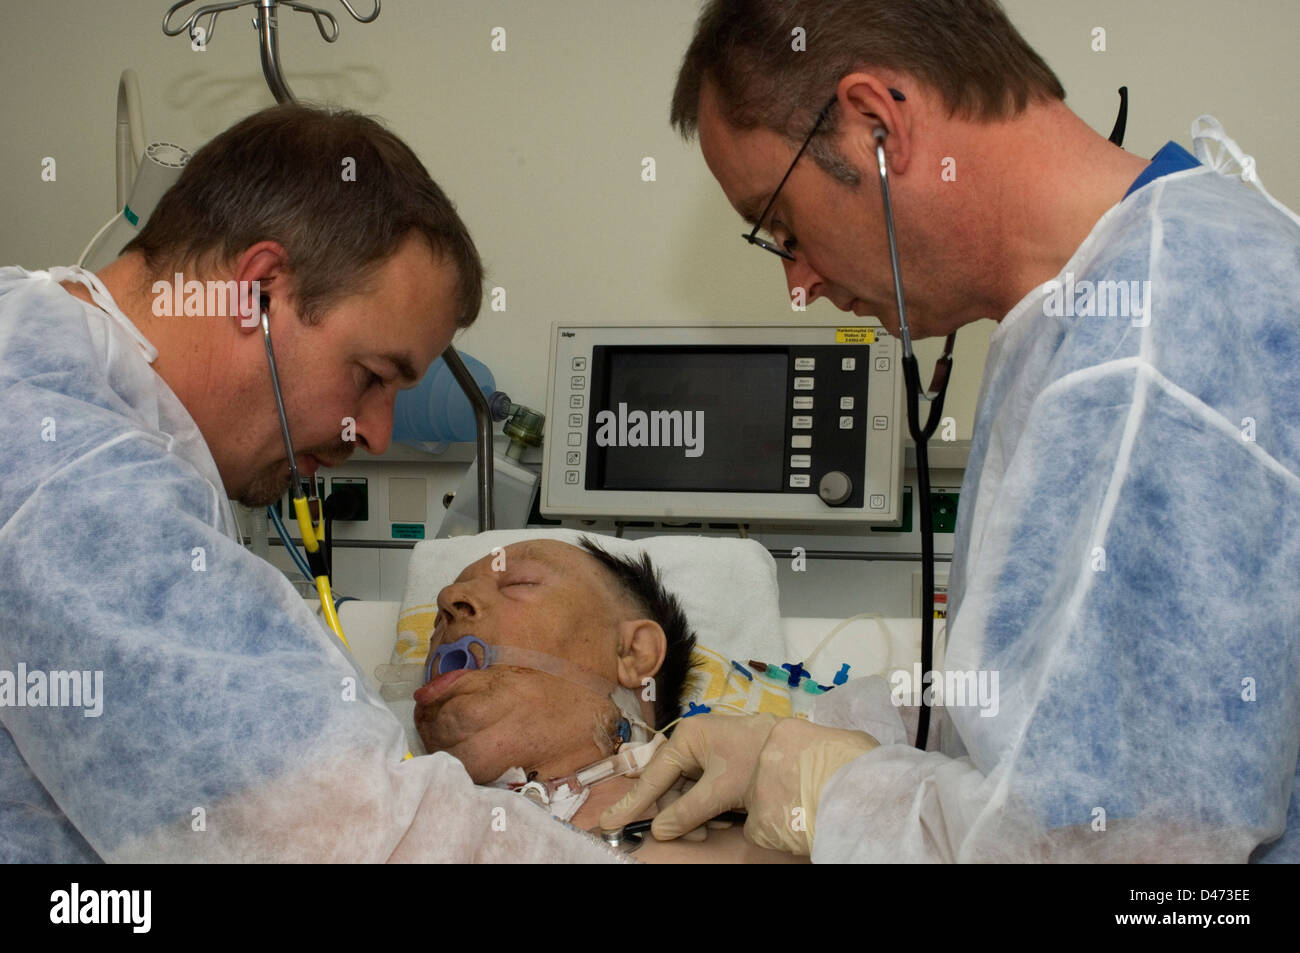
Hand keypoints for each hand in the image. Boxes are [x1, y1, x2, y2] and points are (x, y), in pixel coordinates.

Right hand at [599, 714, 877, 855]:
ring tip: (708, 830)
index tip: (609, 823)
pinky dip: (706, 809)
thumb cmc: (756, 762)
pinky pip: (703, 790)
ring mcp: (709, 752)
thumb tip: (659, 829)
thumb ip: (687, 811)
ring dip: (692, 815)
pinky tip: (719, 820)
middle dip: (674, 814)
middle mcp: (694, 741)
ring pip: (686, 791)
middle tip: (684, 837)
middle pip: (668, 786)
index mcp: (688, 738)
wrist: (804, 754)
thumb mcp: (719, 791)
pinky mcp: (724, 764)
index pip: (652, 776)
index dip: (632, 803)